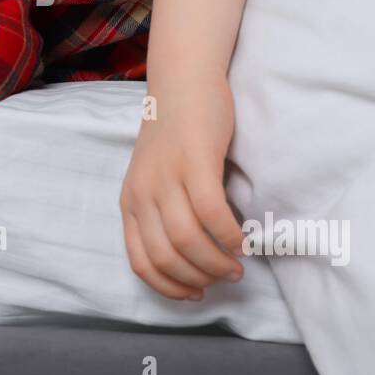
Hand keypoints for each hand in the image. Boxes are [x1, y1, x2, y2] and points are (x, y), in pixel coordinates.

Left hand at [119, 77, 245, 299]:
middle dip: (200, 278)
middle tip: (227, 277)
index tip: (196, 294)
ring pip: (187, 240)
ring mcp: (166, 176)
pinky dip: (230, 235)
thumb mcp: (156, 177)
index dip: (170, 287)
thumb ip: (164, 212)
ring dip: (217, 262)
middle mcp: (142, 192)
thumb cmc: (177, 132)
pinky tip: (244, 239)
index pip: (141, 263)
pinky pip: (211, 213)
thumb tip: (192, 258)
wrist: (183, 80)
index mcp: (130, 201)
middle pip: (166, 257)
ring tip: (238, 263)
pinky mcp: (194, 160)